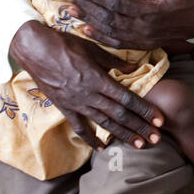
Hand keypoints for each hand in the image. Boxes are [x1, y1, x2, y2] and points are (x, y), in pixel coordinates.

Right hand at [8, 21, 162, 149]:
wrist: (34, 50)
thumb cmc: (64, 44)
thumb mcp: (92, 48)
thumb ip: (114, 61)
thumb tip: (134, 68)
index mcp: (98, 79)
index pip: (127, 99)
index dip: (145, 110)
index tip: (160, 120)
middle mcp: (90, 95)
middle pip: (120, 115)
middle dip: (140, 127)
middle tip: (156, 139)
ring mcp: (77, 104)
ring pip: (104, 124)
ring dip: (123, 135)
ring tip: (139, 145)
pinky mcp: (64, 108)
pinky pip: (80, 127)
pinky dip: (91, 139)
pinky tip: (102, 149)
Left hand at [63, 0, 193, 49]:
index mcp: (150, 11)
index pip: (115, 3)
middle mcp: (144, 29)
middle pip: (108, 19)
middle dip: (86, 7)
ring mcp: (143, 39)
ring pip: (110, 32)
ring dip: (89, 22)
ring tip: (70, 13)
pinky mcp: (144, 45)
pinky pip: (118, 44)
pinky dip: (101, 38)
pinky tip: (87, 31)